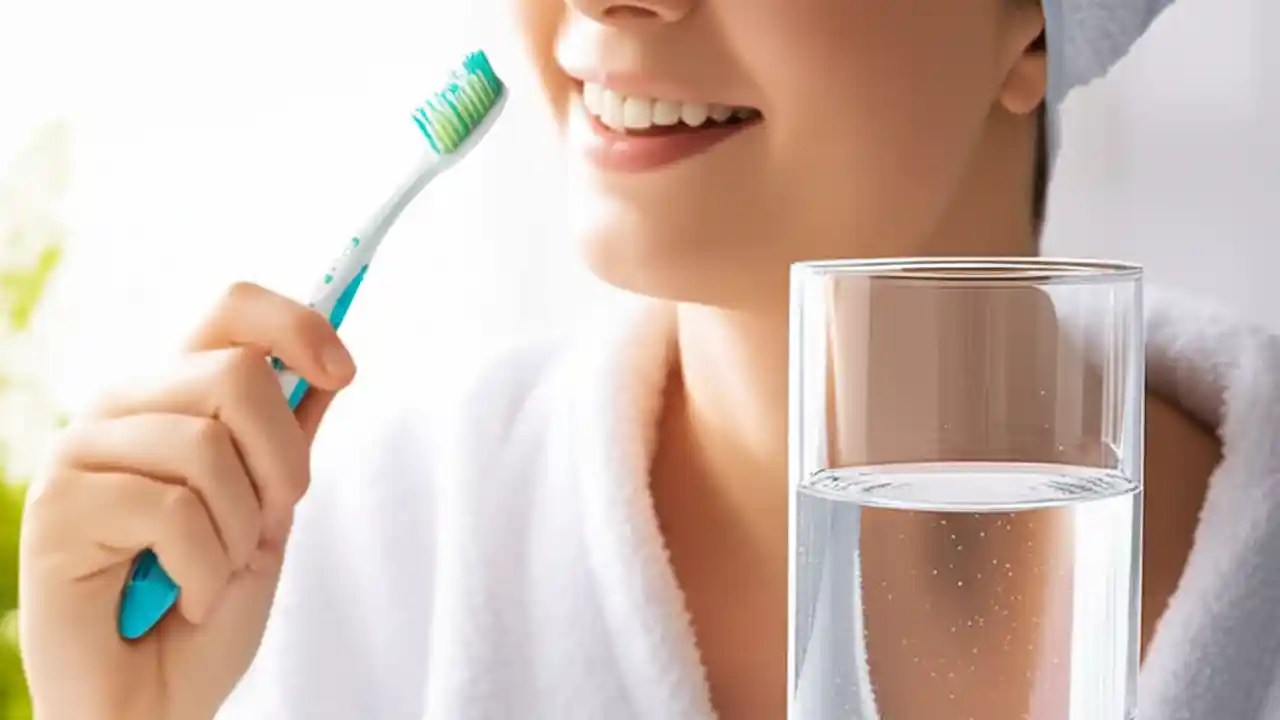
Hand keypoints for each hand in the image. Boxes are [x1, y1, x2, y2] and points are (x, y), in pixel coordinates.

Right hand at [19, 282, 355, 719]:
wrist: (152, 704)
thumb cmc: (205, 610)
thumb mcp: (269, 514)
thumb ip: (289, 439)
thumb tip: (330, 366)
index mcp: (175, 397)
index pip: (231, 310)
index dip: (296, 323)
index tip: (345, 369)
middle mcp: (123, 407)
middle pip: (238, 374)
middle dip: (284, 464)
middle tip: (267, 525)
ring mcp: (82, 451)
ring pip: (208, 445)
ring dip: (240, 530)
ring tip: (214, 571)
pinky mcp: (57, 505)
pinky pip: (173, 511)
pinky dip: (203, 570)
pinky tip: (181, 599)